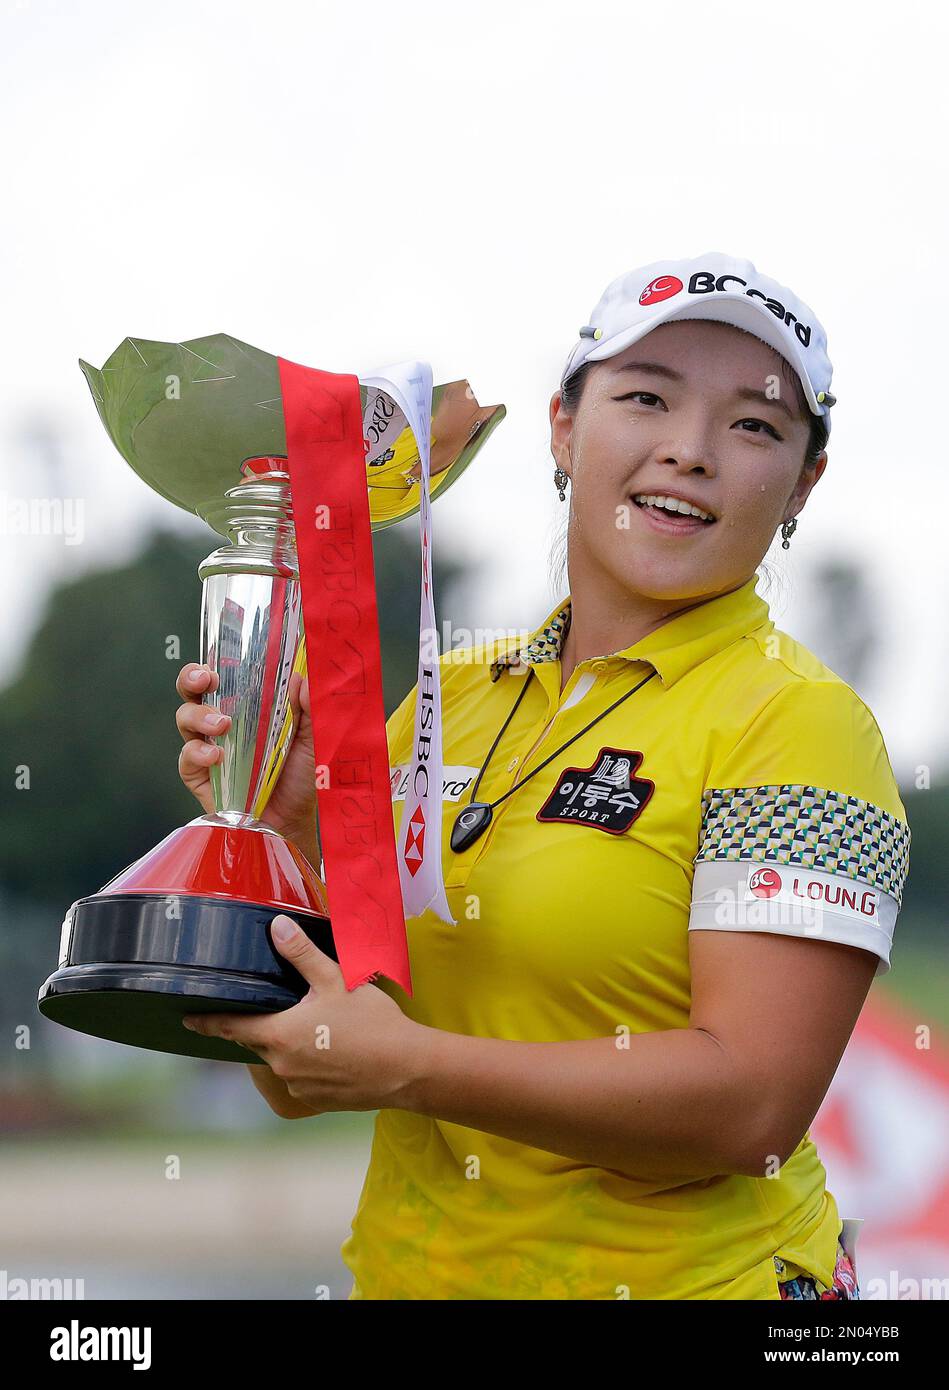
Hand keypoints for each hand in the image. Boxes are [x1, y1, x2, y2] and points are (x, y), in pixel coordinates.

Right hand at [175, 663, 316, 843]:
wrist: (294, 820)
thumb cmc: (302, 776)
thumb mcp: (312, 738)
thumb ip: (309, 708)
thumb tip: (300, 678)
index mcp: (247, 706)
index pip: (224, 676)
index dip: (216, 662)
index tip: (221, 659)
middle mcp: (222, 723)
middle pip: (193, 690)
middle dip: (191, 677)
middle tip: (206, 680)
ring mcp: (208, 747)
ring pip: (185, 717)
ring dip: (199, 714)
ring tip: (222, 725)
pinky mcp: (199, 775)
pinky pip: (186, 757)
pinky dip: (197, 753)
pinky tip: (216, 757)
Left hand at [181, 915, 424, 1114]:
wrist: (407, 1069)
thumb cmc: (371, 1022)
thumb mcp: (336, 980)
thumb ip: (302, 955)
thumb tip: (277, 926)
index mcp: (279, 1035)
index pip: (230, 1027)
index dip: (207, 1022)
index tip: (187, 1019)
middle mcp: (281, 1065)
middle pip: (258, 1043)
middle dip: (262, 1027)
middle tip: (276, 1009)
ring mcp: (298, 1087)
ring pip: (281, 1061)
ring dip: (289, 1046)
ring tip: (317, 1028)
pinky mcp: (317, 1101)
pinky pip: (301, 1078)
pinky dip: (309, 1064)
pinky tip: (333, 1050)